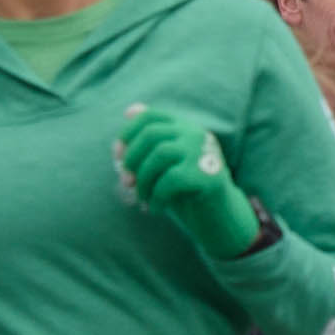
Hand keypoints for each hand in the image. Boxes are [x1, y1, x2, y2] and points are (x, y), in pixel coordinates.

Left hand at [112, 104, 262, 260]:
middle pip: (151, 134)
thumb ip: (146, 147)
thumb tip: (124, 123)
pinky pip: (170, 180)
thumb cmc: (184, 192)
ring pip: (159, 154)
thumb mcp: (163, 167)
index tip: (117, 156)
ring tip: (142, 198)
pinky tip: (156, 208)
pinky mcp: (208, 174)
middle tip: (126, 183)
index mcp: (184, 128)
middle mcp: (196, 134)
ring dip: (143, 180)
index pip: (150, 116)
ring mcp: (204, 152)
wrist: (217, 219)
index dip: (127, 133)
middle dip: (131, 159)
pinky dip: (156, 197)